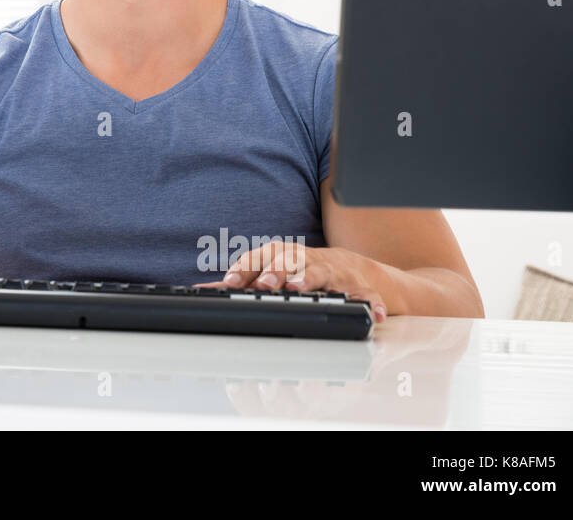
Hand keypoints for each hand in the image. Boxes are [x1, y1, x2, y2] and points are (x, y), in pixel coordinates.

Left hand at [193, 240, 388, 321]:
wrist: (352, 268)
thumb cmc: (302, 271)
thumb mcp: (271, 272)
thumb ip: (240, 281)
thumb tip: (200, 290)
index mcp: (282, 257)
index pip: (260, 258)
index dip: (246, 268)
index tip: (231, 281)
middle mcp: (306, 260)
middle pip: (289, 260)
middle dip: (275, 270)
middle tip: (266, 283)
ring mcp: (333, 273)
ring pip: (321, 272)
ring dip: (309, 279)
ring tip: (300, 287)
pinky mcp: (360, 288)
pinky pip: (367, 295)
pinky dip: (371, 304)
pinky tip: (372, 314)